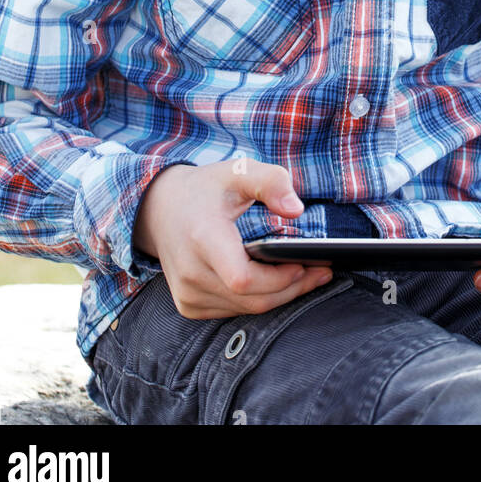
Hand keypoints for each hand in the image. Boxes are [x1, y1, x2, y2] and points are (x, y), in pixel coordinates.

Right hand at [132, 158, 332, 318]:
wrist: (160, 209)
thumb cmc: (205, 189)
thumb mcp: (238, 171)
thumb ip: (271, 182)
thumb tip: (297, 210)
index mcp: (203, 238)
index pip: (243, 278)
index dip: (279, 278)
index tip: (305, 263)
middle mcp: (191, 272)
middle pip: (252, 298)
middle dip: (292, 287)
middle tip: (320, 271)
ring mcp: (187, 294)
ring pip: (246, 309)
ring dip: (280, 296)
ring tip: (307, 276)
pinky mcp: (189, 305)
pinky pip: (234, 311)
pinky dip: (258, 300)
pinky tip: (276, 285)